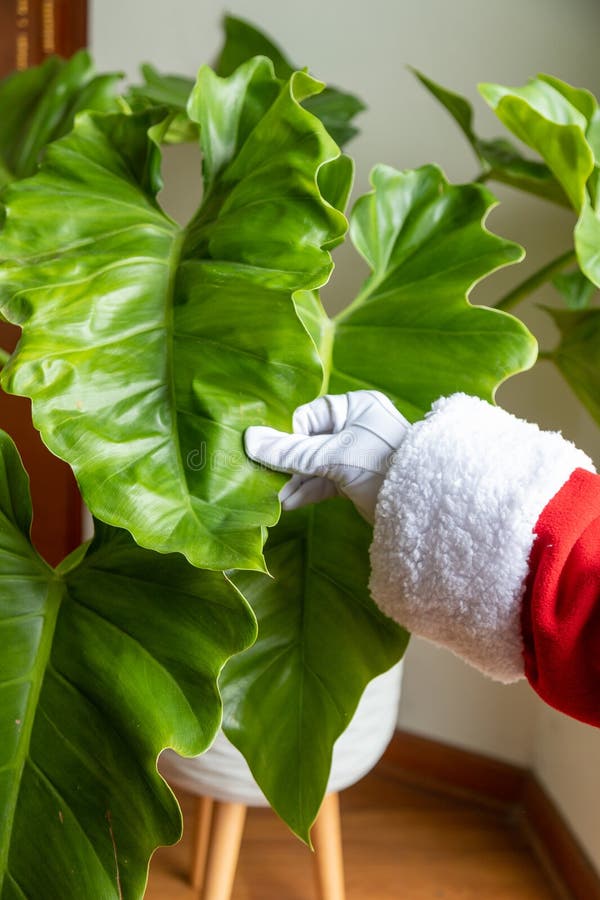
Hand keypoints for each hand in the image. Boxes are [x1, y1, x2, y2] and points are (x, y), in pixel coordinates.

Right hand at [244, 390, 408, 521]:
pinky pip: (324, 481)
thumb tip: (249, 440)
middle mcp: (355, 425)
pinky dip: (308, 491)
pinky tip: (289, 504)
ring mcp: (355, 453)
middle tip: (265, 479)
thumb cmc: (382, 464)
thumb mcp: (333, 455)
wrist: (425, 504)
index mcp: (354, 406)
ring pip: (314, 464)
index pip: (308, 416)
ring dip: (294, 480)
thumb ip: (291, 451)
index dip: (293, 437)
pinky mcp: (355, 479)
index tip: (284, 458)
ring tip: (273, 497)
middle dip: (288, 462)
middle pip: (308, 441)